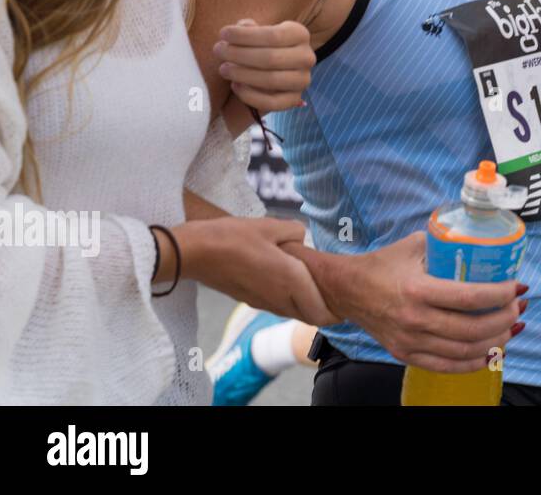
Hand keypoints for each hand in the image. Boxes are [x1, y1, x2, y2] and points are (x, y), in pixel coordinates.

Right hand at [174, 217, 337, 326]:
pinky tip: (289, 281)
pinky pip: (277, 306)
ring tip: (315, 286)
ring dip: (306, 304)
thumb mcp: (270, 225)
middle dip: (324, 309)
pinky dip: (290, 300)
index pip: (320, 311)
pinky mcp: (248, 299)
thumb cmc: (233, 237)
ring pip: (292, 312)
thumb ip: (295, 232)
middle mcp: (278, 298)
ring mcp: (262, 302)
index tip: (345, 304)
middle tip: (335, 294)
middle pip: (308, 315)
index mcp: (290, 281)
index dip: (335, 312)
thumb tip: (301, 238)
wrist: (195, 253)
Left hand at [212, 18, 314, 111]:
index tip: (223, 33)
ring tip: (223, 68)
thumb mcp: (255, 33)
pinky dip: (250, 95)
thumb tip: (243, 27)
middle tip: (218, 51)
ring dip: (242, 74)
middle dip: (239, 54)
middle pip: (271, 58)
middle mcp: (306, 57)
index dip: (246, 35)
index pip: (274, 35)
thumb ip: (248, 28)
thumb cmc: (258, 46)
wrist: (266, 71)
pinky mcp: (294, 100)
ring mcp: (303, 80)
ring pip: (271, 80)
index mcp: (300, 34)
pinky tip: (234, 85)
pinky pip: (272, 102)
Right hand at [287, 233, 523, 372]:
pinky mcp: (406, 355)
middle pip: (472, 329)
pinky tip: (493, 353)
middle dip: (504, 319)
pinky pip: (447, 366)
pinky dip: (474, 363)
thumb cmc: (383, 264)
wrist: (345, 291)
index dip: (500, 295)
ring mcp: (410, 342)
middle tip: (519, 306)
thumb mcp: (415, 245)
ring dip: (495, 342)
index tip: (518, 286)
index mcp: (418, 290)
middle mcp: (415, 320)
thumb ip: (446, 243)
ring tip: (512, 328)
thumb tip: (481, 239)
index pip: (470, 297)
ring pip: (463, 351)